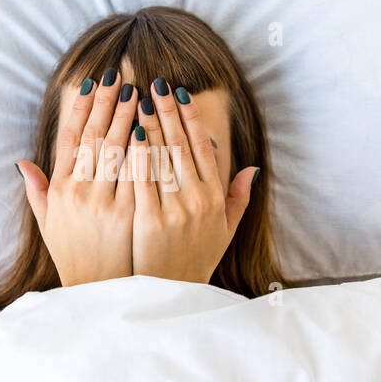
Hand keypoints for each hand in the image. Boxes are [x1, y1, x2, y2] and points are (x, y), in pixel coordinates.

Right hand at [17, 69, 137, 285]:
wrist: (97, 295)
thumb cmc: (76, 258)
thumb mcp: (48, 225)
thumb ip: (37, 192)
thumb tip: (23, 163)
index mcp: (60, 190)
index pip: (70, 138)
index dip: (81, 108)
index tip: (92, 84)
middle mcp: (78, 193)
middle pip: (95, 137)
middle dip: (109, 103)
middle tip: (121, 76)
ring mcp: (103, 203)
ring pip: (118, 149)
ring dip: (129, 117)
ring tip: (140, 92)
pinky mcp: (127, 215)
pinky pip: (139, 174)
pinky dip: (147, 148)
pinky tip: (156, 127)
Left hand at [130, 78, 257, 283]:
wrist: (172, 298)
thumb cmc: (195, 263)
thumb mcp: (225, 232)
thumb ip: (239, 199)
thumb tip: (251, 168)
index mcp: (215, 199)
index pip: (202, 148)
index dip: (191, 119)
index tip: (181, 95)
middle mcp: (198, 201)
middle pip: (181, 145)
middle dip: (168, 111)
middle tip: (157, 83)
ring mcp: (174, 210)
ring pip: (161, 156)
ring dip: (150, 123)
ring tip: (139, 98)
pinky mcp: (150, 221)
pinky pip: (142, 179)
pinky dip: (137, 153)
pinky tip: (129, 131)